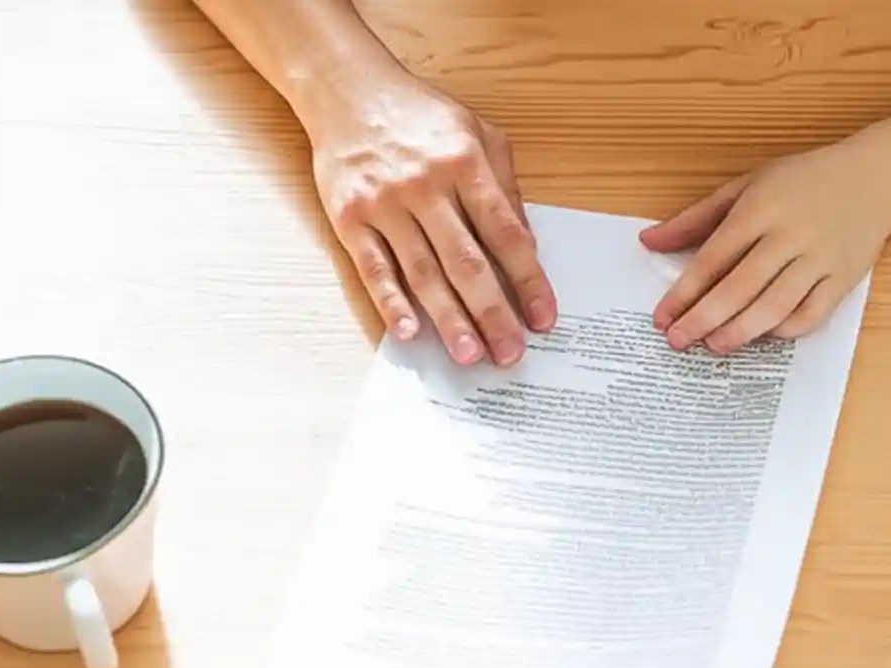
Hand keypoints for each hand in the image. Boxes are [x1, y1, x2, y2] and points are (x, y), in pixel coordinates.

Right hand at [303, 67, 555, 366]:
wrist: (347, 90)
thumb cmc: (420, 115)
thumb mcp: (478, 133)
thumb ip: (505, 188)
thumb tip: (527, 246)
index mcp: (466, 164)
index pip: (506, 234)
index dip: (528, 280)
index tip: (543, 318)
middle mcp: (426, 186)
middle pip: (466, 262)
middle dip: (492, 313)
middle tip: (509, 353)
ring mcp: (384, 204)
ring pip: (422, 272)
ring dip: (448, 319)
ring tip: (469, 355)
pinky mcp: (349, 218)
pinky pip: (374, 268)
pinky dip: (391, 303)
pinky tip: (409, 332)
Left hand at [640, 146, 886, 353]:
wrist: (874, 178)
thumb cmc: (802, 182)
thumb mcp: (745, 187)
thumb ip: (695, 218)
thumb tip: (648, 242)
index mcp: (761, 208)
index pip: (713, 258)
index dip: (684, 292)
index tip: (662, 317)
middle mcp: (791, 234)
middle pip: (740, 287)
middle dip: (704, 319)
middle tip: (679, 341)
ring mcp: (821, 258)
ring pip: (776, 305)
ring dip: (740, 331)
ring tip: (714, 346)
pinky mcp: (845, 278)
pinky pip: (812, 313)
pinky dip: (784, 330)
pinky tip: (761, 335)